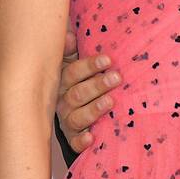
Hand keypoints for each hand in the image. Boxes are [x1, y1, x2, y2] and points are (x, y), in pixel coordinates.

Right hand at [56, 28, 119, 154]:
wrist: (74, 112)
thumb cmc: (80, 81)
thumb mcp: (73, 63)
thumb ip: (70, 50)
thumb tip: (68, 36)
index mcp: (63, 81)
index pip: (72, 72)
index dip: (90, 65)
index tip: (108, 60)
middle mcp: (62, 101)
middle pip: (77, 94)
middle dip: (97, 85)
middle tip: (116, 78)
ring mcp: (67, 120)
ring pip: (76, 116)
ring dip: (93, 109)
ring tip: (110, 102)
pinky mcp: (72, 138)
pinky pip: (74, 142)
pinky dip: (81, 140)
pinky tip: (91, 137)